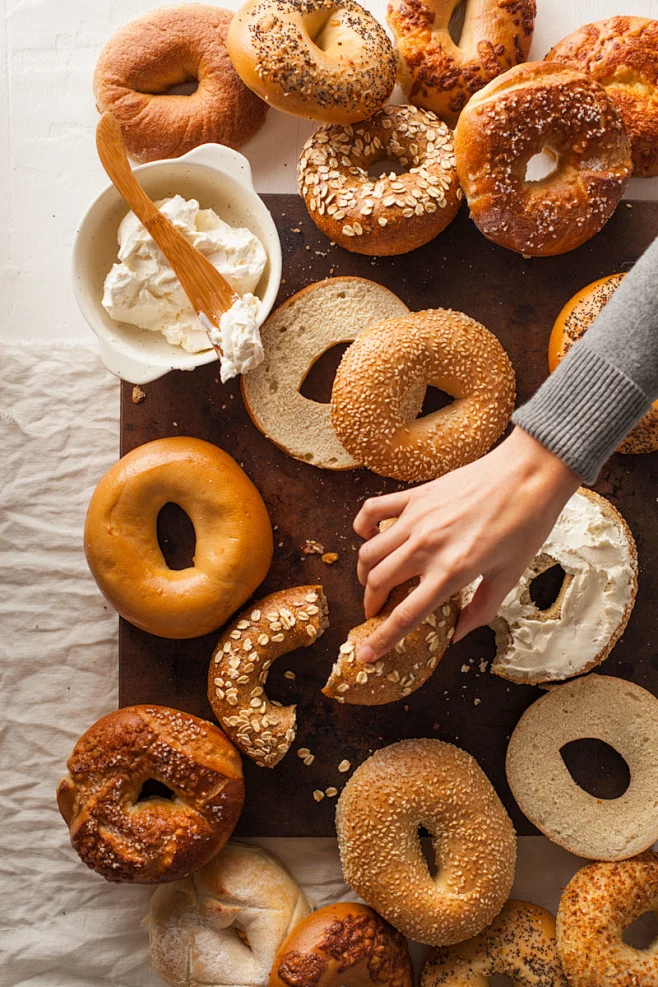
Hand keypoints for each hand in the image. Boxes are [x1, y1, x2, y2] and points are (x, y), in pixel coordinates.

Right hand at [353, 427, 579, 662]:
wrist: (529, 473)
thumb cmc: (525, 524)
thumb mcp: (509, 575)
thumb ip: (480, 609)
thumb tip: (456, 633)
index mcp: (452, 572)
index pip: (404, 615)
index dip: (381, 639)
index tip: (366, 655)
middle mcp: (426, 547)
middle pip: (378, 584)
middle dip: (371, 605)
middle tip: (378, 612)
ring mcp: (416, 519)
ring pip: (369, 553)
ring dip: (365, 573)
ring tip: (375, 581)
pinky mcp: (414, 496)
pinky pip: (372, 512)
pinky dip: (363, 528)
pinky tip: (370, 538)